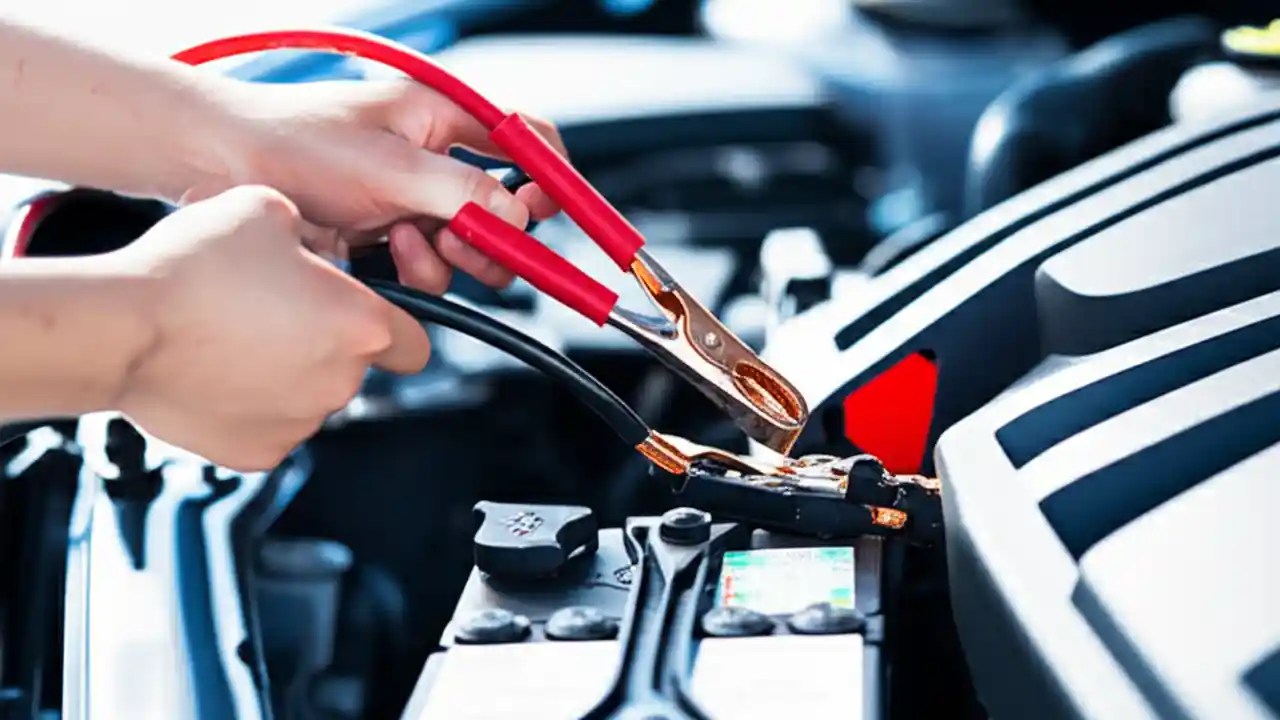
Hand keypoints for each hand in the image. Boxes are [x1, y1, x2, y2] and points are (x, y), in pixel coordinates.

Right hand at [114, 185, 429, 470]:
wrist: (124, 327)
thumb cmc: (194, 267)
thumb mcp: (268, 210)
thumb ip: (311, 233)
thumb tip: (312, 245)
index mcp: (361, 326)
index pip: (416, 341)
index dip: (395, 325)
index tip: (370, 316)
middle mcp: (342, 382)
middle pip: (354, 367)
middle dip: (326, 343)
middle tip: (274, 312)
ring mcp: (301, 423)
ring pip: (311, 396)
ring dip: (287, 372)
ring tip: (233, 337)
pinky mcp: (258, 453)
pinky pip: (270, 425)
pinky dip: (251, 405)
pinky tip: (216, 372)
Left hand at [195, 79, 566, 293]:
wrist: (223, 168)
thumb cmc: (294, 144)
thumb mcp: (389, 167)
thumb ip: (461, 190)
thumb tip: (516, 215)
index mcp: (442, 115)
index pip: (525, 138)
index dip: (552, 175)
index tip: (558, 212)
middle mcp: (434, 154)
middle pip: (506, 203)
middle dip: (497, 234)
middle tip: (482, 248)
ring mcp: (413, 196)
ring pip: (470, 243)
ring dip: (452, 256)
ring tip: (412, 245)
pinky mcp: (391, 233)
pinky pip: (432, 263)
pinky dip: (419, 268)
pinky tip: (386, 256)